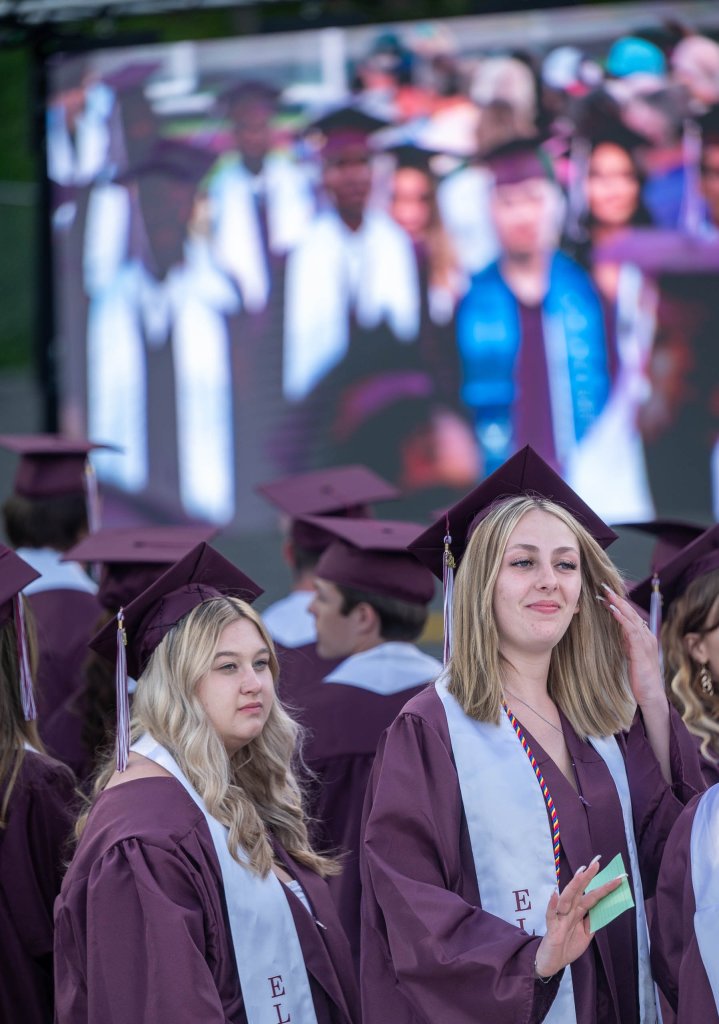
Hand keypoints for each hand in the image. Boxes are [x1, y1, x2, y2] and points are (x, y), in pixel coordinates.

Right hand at [534, 860, 622, 979]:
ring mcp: (560, 917)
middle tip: (597, 862)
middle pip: (579, 891)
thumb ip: (592, 922)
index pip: (592, 896)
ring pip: (567, 898)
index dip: (603, 886)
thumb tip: (604, 910)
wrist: (552, 963)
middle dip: (588, 877)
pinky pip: (551, 914)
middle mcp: (569, 910)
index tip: (617, 876)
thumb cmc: (568, 946)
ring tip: (581, 873)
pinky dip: (552, 904)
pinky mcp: (552, 928)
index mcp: (578, 912)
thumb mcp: (586, 935)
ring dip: (573, 886)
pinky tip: (555, 894)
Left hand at [599, 584, 663, 707]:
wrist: (651, 695)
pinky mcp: (641, 648)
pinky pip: (631, 628)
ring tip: (606, 594)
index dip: (618, 604)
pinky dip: (621, 617)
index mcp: (644, 637)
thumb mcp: (631, 656)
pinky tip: (612, 609)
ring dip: (618, 604)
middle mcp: (647, 636)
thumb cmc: (640, 677)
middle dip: (617, 599)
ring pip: (631, 617)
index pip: (631, 615)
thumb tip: (616, 632)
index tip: (605, 595)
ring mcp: (646, 641)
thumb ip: (626, 643)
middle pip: (631, 612)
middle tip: (603, 587)